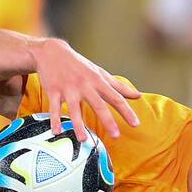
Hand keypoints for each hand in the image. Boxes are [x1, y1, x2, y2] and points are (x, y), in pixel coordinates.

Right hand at [26, 37, 140, 139]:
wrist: (53, 52)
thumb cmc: (79, 65)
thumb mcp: (100, 73)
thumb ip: (119, 86)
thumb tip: (138, 95)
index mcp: (98, 81)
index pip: (116, 98)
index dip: (127, 111)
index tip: (135, 124)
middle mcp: (85, 85)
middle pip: (98, 105)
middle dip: (108, 121)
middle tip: (116, 135)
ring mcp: (68, 89)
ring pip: (74, 109)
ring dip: (79, 125)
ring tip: (83, 140)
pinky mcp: (53, 91)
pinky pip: (54, 108)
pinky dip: (55, 120)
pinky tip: (56, 131)